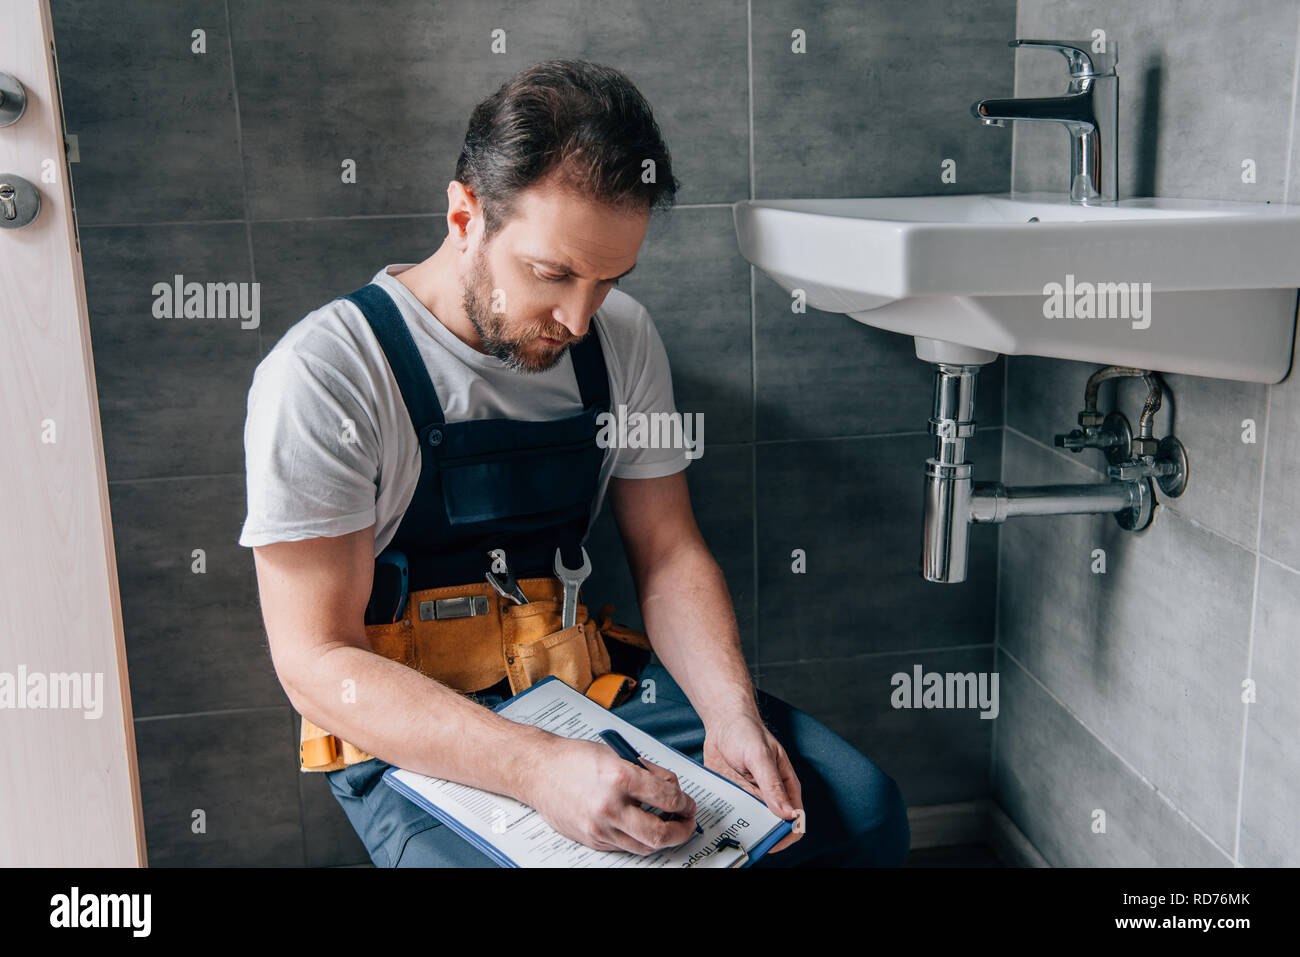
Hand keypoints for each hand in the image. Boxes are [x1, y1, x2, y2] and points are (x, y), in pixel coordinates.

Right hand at [522, 737, 698, 854]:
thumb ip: (648, 772)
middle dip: (682, 830)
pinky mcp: (591, 839)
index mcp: (620, 777)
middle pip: (659, 833)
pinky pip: (624, 846)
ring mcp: (599, 827)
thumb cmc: (574, 758)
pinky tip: (643, 828)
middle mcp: (609, 806)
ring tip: (669, 827)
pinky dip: (639, 839)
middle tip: (688, 822)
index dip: (684, 802)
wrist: (539, 771)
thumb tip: (672, 788)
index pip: (667, 798)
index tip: (687, 802)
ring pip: (643, 845)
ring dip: (663, 839)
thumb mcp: (618, 753)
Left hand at [703, 712, 803, 852]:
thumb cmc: (747, 732)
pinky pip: (733, 813)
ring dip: (742, 827)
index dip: (786, 835)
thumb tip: (788, 813)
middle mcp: (770, 795)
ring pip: (751, 823)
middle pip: (772, 826)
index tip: (771, 842)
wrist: (723, 722)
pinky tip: (718, 815)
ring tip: (729, 826)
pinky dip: (727, 817)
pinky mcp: (734, 795)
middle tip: (745, 836)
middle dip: (761, 834)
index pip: (795, 820)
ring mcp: (751, 796)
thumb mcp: (760, 756)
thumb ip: (772, 784)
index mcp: (786, 786)